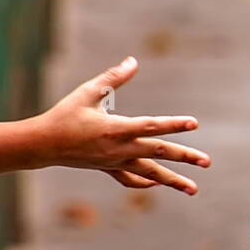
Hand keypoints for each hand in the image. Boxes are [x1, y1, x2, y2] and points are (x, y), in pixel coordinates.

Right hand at [33, 56, 209, 194]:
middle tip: (207, 161)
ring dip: (173, 181)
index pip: (151, 127)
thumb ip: (112, 77)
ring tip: (194, 188)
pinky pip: (130, 179)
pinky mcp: (107, 168)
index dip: (173, 124)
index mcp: (115, 129)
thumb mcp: (87, 92)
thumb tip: (133, 60)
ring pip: (150, 174)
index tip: (193, 123)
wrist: (41, 145)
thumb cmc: (64, 115)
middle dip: (184, 157)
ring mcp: (115, 162)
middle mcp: (119, 149)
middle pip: (158, 153)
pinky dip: (146, 182)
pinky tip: (158, 183)